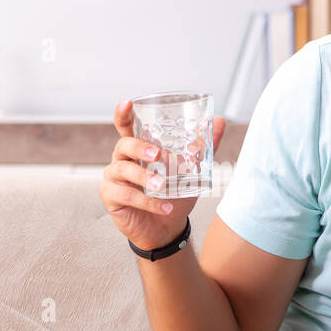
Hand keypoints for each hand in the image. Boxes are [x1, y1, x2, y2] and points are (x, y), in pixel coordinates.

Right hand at [101, 99, 227, 250]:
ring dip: (144, 177)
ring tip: (162, 186)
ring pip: (123, 170)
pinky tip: (164, 207)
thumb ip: (203, 147)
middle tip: (157, 154)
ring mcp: (113, 178)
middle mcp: (122, 159)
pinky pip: (126, 195)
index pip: (126, 125)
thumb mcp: (192, 170)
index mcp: (138, 147)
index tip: (128, 103)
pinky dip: (147, 202)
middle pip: (123, 144)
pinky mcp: (110, 197)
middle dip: (139, 147)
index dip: (123, 113)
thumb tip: (219, 121)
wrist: (167, 227)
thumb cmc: (174, 194)